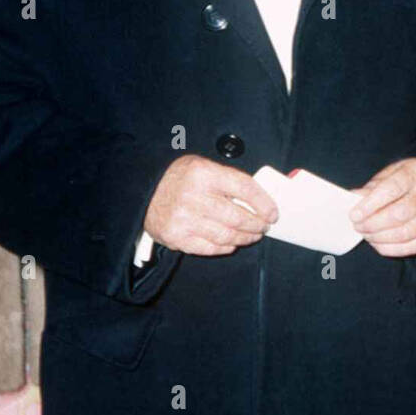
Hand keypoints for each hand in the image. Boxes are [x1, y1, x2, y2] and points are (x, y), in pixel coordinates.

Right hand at [144, 154, 277, 256]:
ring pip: (226, 235)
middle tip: (264, 226)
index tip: (272, 213)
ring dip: (244, 238)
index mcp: (204, 173)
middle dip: (256, 224)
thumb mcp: (203, 167)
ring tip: (252, 236)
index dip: (263, 203)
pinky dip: (225, 247)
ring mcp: (184, 219)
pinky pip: (209, 247)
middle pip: (237, 216)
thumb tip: (259, 200)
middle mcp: (194, 196)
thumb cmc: (179, 178)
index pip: (244, 188)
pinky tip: (232, 243)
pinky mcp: (176, 237)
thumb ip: (227, 180)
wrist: (143, 192)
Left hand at [350, 157, 415, 257]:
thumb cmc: (407, 180)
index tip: (354, 214)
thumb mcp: (390, 174)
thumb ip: (372, 187)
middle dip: (373, 223)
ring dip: (380, 238)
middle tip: (358, 226)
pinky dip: (392, 249)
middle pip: (400, 214)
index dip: (371, 204)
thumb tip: (354, 199)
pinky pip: (413, 246)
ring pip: (406, 233)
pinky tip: (379, 243)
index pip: (392, 189)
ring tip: (366, 234)